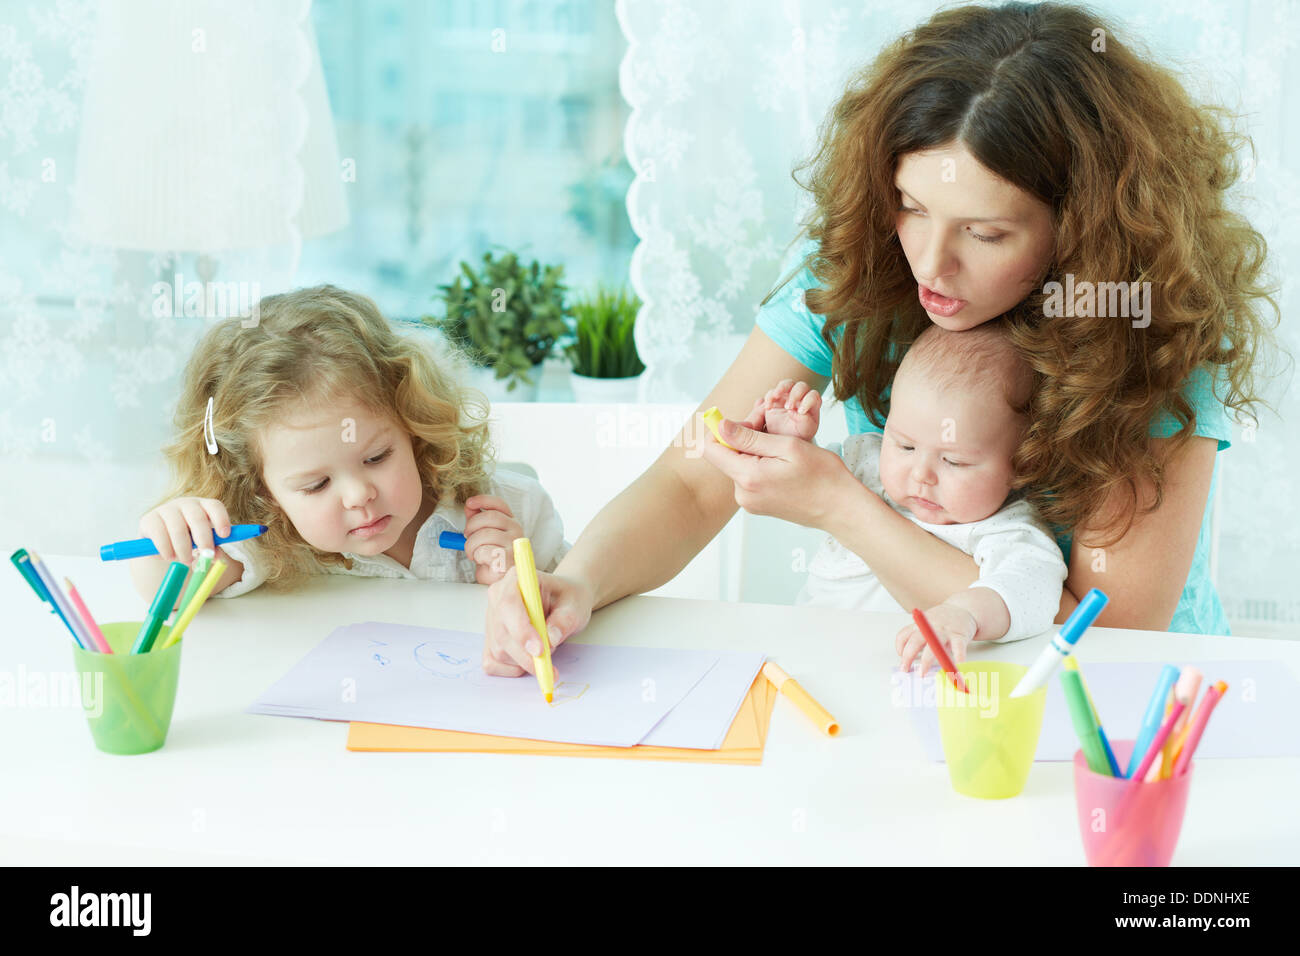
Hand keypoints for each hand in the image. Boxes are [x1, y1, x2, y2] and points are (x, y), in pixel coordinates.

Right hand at [138, 496, 232, 565]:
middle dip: (204, 538)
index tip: (225, 535)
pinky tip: (170, 557)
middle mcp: (186, 504)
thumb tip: (216, 556)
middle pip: (197, 517)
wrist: (160, 542)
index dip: (221, 519)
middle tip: (206, 555)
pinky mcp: (149, 519)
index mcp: (203, 506)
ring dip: (184, 548)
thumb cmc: (189, 539)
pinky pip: (159, 534)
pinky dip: (166, 548)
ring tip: (187, 561)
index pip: (215, 506)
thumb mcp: (203, 543)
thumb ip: (212, 548)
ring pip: (178, 528)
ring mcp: (166, 509)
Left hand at [463, 494, 523, 584]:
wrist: (504, 582)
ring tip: (473, 554)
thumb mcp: (485, 536)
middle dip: (471, 526)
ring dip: (471, 545)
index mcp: (511, 523)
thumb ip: (478, 521)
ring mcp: (514, 545)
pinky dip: (478, 556)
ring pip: (484, 534)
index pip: (499, 504)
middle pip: (488, 517)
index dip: (483, 500)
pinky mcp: (509, 559)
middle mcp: (516, 531)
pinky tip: (483, 561)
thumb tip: (469, 506)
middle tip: (466, 537)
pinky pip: (484, 551)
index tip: (469, 503)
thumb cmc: (495, 559)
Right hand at [482, 568, 593, 676]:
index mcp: (516, 579)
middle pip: (502, 633)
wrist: (564, 602)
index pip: (509, 605)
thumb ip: (564, 620)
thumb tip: (550, 639)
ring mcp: (491, 619)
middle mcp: (498, 597)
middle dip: (526, 656)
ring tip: (547, 652)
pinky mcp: (490, 639)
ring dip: (523, 662)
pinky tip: (530, 661)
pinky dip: (512, 669)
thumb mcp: (575, 606)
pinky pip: (492, 662)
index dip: (521, 630)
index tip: (540, 649)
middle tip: (550, 668)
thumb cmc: (568, 599)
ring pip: (498, 651)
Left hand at [698, 414, 856, 529]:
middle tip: (772, 425)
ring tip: (783, 445)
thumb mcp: (787, 446)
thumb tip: (720, 426)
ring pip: (739, 465)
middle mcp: (742, 494)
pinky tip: (783, 462)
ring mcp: (749, 502)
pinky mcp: (758, 505)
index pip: (711, 449)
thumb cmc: (822, 476)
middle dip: (744, 437)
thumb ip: (749, 437)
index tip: (749, 422)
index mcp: (748, 477)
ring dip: (755, 450)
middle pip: (727, 455)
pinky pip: (750, 477)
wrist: (840, 508)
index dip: (724, 429)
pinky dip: (761, 464)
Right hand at [759, 379, 820, 440]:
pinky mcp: (775, 398)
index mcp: (812, 404)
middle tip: (788, 407)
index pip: (813, 396)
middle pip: (800, 386)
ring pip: (786, 384)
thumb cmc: (798, 434)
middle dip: (794, 395)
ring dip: (781, 389)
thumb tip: (794, 412)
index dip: (808, 401)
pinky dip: (769, 398)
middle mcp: (801, 396)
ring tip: (775, 397)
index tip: (801, 411)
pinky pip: (772, 392)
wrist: (784, 438)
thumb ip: (805, 421)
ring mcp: (788, 395)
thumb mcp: (805, 431)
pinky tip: (768, 408)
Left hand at [895, 603, 977, 677]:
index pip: (904, 634)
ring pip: (933, 645)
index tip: (900, 657)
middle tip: (905, 669)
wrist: (963, 608)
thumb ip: (918, 636)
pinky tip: (954, 668)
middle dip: (908, 657)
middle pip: (915, 641)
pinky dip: (956, 659)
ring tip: (922, 673)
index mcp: (920, 625)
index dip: (899, 646)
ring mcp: (945, 631)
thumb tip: (909, 658)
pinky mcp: (959, 636)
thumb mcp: (926, 622)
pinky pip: (958, 648)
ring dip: (926, 660)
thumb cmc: (942, 620)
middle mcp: (930, 627)